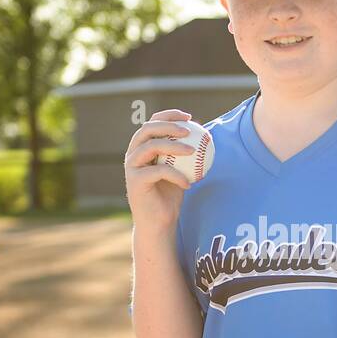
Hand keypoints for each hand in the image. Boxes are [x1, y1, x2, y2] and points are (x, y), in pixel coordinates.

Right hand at [124, 109, 197, 233]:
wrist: (159, 222)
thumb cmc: (171, 196)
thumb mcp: (182, 170)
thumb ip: (186, 152)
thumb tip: (205, 133)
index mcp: (143, 147)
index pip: (152, 122)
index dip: (169, 115)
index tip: (190, 118)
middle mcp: (133, 154)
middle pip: (147, 129)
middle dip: (168, 124)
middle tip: (188, 130)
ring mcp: (131, 167)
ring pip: (151, 146)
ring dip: (173, 145)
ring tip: (192, 151)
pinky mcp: (134, 180)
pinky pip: (158, 171)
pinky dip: (176, 175)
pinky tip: (188, 183)